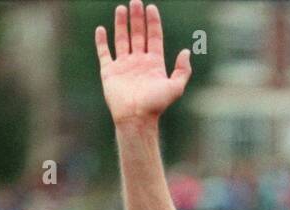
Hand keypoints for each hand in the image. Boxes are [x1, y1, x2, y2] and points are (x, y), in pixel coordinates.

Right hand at [95, 3, 191, 125]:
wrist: (136, 118)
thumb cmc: (155, 105)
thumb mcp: (175, 87)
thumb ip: (183, 70)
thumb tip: (187, 51)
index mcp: (154, 64)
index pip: (154, 37)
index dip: (153, 22)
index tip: (151, 7)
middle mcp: (139, 62)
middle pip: (138, 34)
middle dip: (137, 18)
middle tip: (135, 2)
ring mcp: (124, 66)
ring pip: (122, 39)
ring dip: (121, 24)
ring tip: (121, 8)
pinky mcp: (109, 71)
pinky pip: (104, 53)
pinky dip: (102, 41)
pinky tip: (102, 29)